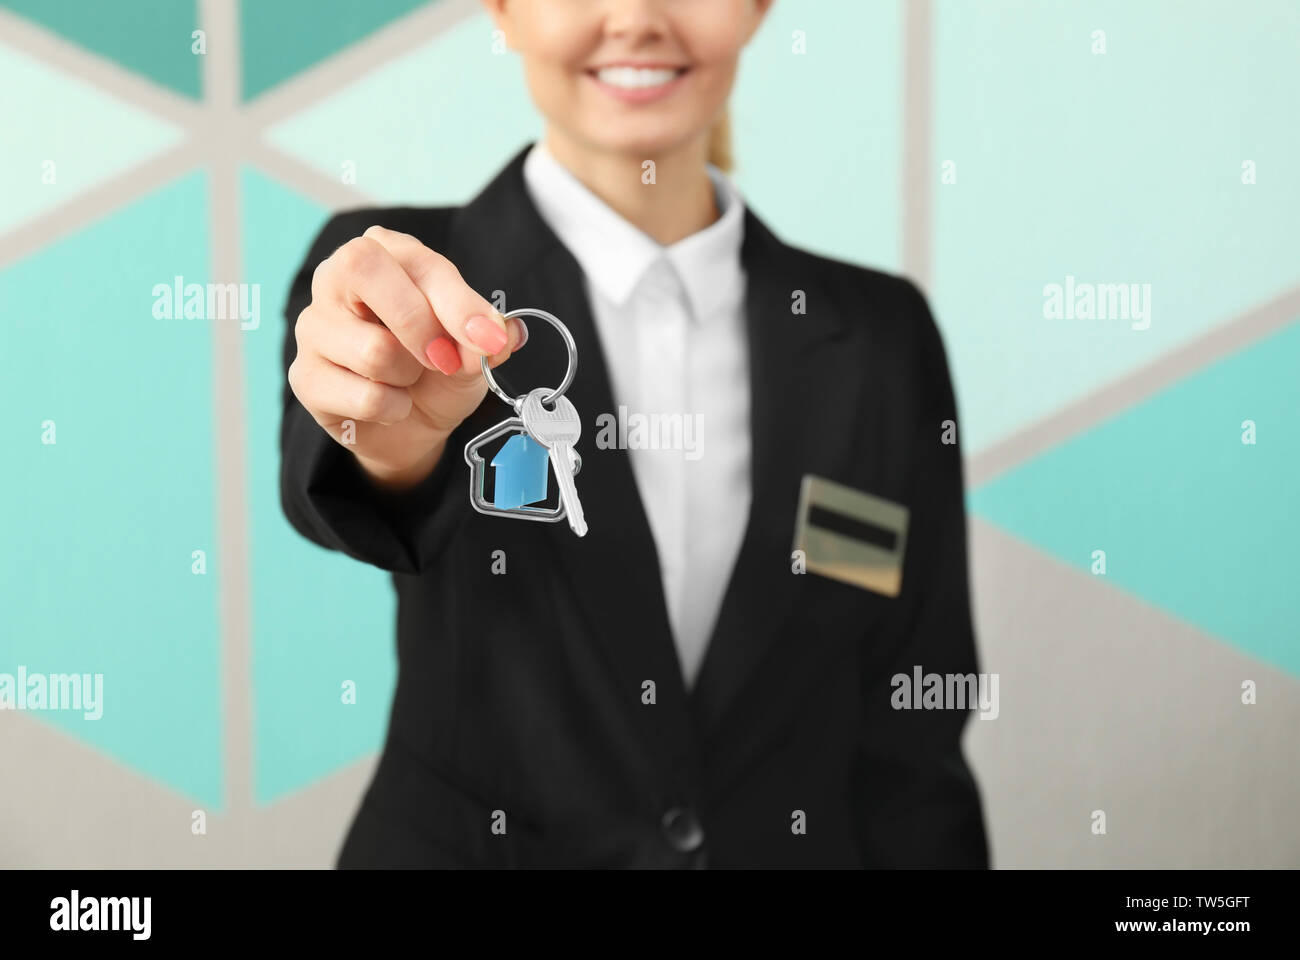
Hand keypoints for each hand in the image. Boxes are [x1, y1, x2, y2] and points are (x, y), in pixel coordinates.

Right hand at [288, 225, 525, 489]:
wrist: (411, 426)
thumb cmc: (436, 369)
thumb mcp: (471, 348)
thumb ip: (486, 336)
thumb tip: (501, 334)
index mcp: (383, 252)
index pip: (417, 261)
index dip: (458, 303)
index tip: (488, 340)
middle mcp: (336, 278)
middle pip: (365, 271)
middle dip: (420, 325)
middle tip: (445, 360)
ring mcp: (314, 327)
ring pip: (372, 349)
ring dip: (408, 377)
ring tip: (407, 379)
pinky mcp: (305, 377)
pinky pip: (364, 397)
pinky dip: (393, 410)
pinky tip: (389, 405)